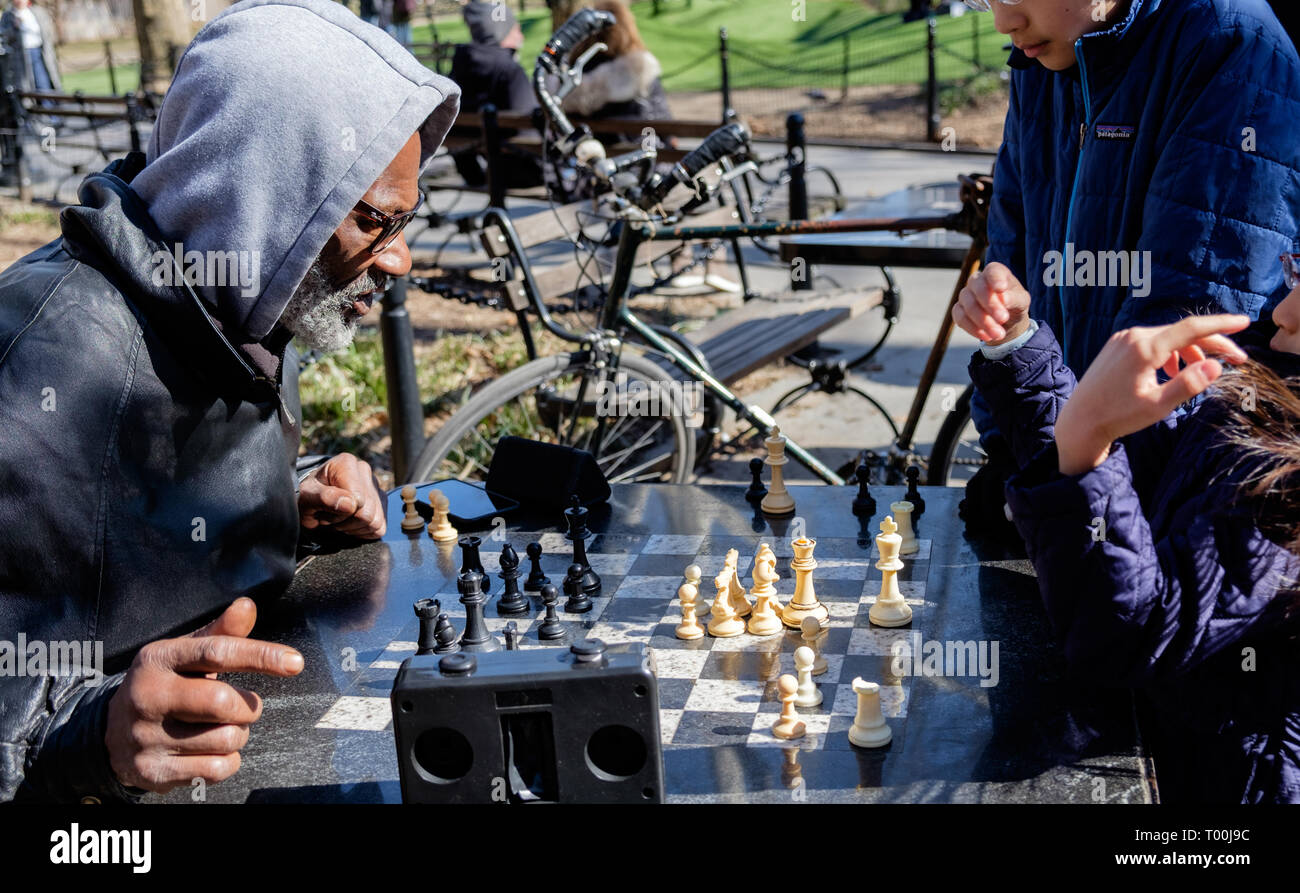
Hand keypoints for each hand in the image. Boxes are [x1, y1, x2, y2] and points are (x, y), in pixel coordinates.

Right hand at [105, 598, 303, 793]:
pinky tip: (211, 750)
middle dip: (247, 706)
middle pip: (224, 702)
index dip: (260, 656)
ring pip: (226, 738)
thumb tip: (247, 606)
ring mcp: (146, 737)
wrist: (110, 735)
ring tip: (219, 727)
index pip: (217, 653)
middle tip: (240, 705)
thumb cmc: (165, 685)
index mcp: (158, 659)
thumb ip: (220, 634)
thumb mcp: (184, 654)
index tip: (295, 663)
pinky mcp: (152, 772)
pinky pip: (216, 768)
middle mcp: (148, 697)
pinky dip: (228, 761)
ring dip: (237, 734)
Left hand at [299, 453, 386, 538]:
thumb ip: (324, 498)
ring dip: (352, 528)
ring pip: (375, 522)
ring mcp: (376, 487)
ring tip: (338, 519)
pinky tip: (349, 523)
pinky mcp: (382, 503)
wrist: (311, 503)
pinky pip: (379, 528)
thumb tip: (350, 504)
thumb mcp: (306, 499)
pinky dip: (362, 531)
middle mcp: (364, 471)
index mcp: (346, 463)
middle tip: (329, 517)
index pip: (356, 498)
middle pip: (366, 513)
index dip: (338, 512)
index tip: (322, 510)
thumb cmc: (308, 498)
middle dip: (344, 521)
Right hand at [952, 262, 1031, 344]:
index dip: (995, 279)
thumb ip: (1015, 298)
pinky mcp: (958, 310)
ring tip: (999, 334)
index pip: (992, 271)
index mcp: (995, 272)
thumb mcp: (1022, 301)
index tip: (1001, 289)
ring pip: (968, 305)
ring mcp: (965, 294)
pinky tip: (987, 336)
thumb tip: (1004, 299)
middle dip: (990, 304)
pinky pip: (960, 318)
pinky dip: (974, 329)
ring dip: (984, 321)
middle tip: (1003, 318)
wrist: (1005, 320)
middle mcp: (977, 280)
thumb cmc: (1014, 304)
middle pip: (977, 288)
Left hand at [1055, 315, 1250, 475]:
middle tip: (1237, 359)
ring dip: (1190, 350)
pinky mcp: (1116, 346)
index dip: (1221, 325)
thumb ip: (1188, 384)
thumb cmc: (1118, 416)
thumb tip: (1216, 365)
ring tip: (1201, 370)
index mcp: (1145, 348)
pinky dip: (1169, 353)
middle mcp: (1133, 336)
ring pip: (1167, 337)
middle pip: (1182, 332)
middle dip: (1212, 344)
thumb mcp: (1158, 405)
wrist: (1080, 421)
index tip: (1245, 322)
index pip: (1192, 328)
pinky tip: (1172, 371)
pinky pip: (1152, 342)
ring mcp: (1122, 339)